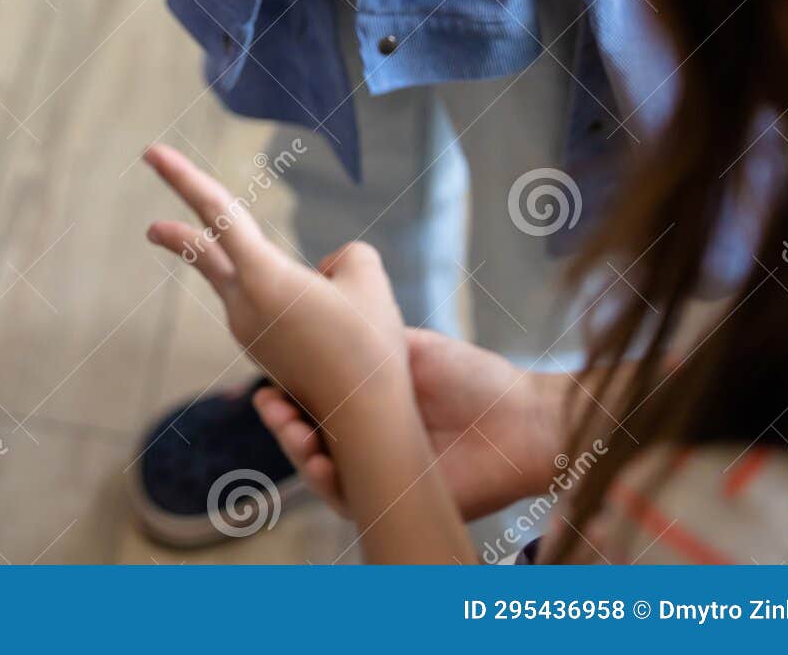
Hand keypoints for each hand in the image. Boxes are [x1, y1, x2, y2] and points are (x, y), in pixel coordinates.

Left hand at [142, 144, 408, 422]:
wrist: (367, 420)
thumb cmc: (369, 343)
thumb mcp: (367, 276)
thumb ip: (343, 257)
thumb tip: (323, 273)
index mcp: (262, 278)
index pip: (216, 213)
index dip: (184, 178)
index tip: (152, 154)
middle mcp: (243, 306)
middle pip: (204, 254)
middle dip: (176, 236)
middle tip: (149, 229)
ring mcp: (249, 333)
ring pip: (254, 282)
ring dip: (284, 276)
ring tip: (339, 309)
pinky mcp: (262, 354)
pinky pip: (274, 307)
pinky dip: (297, 301)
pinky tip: (333, 333)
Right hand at [254, 331, 572, 519]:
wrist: (520, 421)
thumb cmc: (472, 379)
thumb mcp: (406, 345)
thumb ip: (363, 331)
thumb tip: (323, 286)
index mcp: (363, 402)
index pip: (308, 400)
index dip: (283, 392)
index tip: (266, 379)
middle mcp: (362, 437)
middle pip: (304, 434)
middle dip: (280, 423)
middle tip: (271, 405)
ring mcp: (374, 470)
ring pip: (317, 468)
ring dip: (296, 451)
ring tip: (295, 433)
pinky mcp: (390, 500)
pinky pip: (346, 498)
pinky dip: (327, 482)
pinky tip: (321, 463)